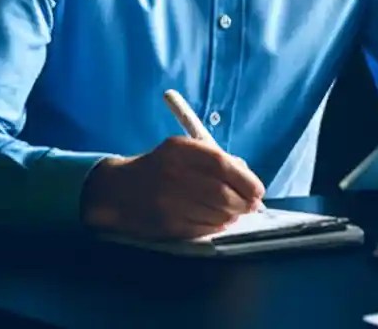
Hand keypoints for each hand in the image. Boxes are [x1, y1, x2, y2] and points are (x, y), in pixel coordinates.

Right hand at [80, 136, 265, 239]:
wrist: (120, 190)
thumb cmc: (160, 167)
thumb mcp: (183, 151)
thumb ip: (215, 159)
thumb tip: (249, 179)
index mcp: (179, 150)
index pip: (222, 165)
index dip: (246, 180)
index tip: (258, 191)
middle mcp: (172, 174)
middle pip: (222, 193)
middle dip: (243, 203)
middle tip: (250, 206)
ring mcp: (168, 202)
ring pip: (216, 214)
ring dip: (232, 216)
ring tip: (234, 212)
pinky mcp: (166, 224)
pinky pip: (204, 228)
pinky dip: (218, 226)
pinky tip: (217, 220)